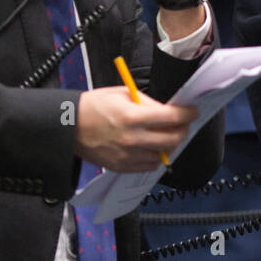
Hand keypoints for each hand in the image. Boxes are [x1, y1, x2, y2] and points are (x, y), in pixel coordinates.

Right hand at [75, 87, 198, 171]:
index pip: (172, 117)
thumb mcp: (123, 94)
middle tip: (182, 124)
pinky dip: (155, 156)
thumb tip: (169, 109)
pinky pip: (149, 166)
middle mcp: (132, 138)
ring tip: (164, 134)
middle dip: (183, 130)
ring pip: (164, 154)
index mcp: (133, 117)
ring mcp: (127, 155)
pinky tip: (151, 146)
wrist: (68, 126)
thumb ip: (148, 103)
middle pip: (173, 139)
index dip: (188, 114)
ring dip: (169, 144)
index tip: (193, 111)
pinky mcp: (122, 166)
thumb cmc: (93, 107)